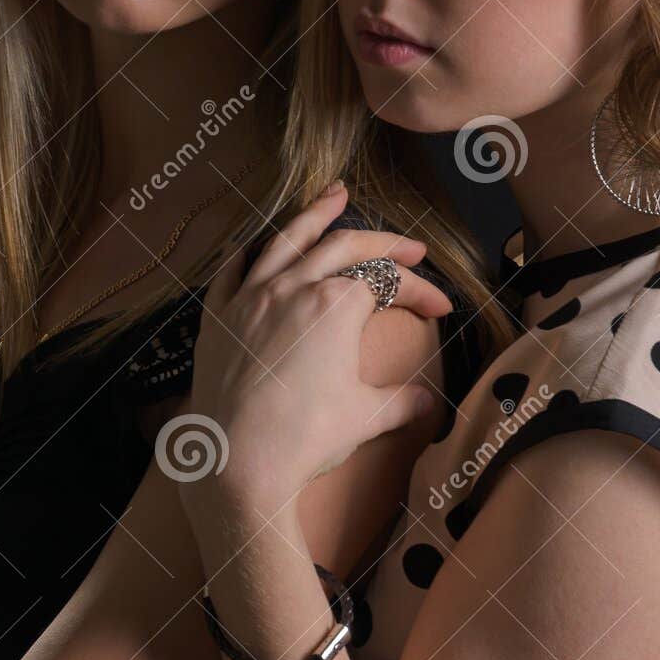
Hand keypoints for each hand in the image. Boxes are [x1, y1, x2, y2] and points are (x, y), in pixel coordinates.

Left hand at [180, 184, 452, 515]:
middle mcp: (294, 287)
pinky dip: (252, 251)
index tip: (440, 309)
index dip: (421, 292)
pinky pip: (234, 268)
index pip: (389, 281)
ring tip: (336, 195)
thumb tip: (427, 403)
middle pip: (346, 244)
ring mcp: (251, 296)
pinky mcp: (218, 315)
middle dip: (384, 241)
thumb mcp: (366, 417)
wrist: (235, 464)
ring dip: (316, 214)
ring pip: (288, 239)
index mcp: (336, 305)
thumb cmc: (303, 439)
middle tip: (409, 245)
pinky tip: (260, 244)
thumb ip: (403, 402)